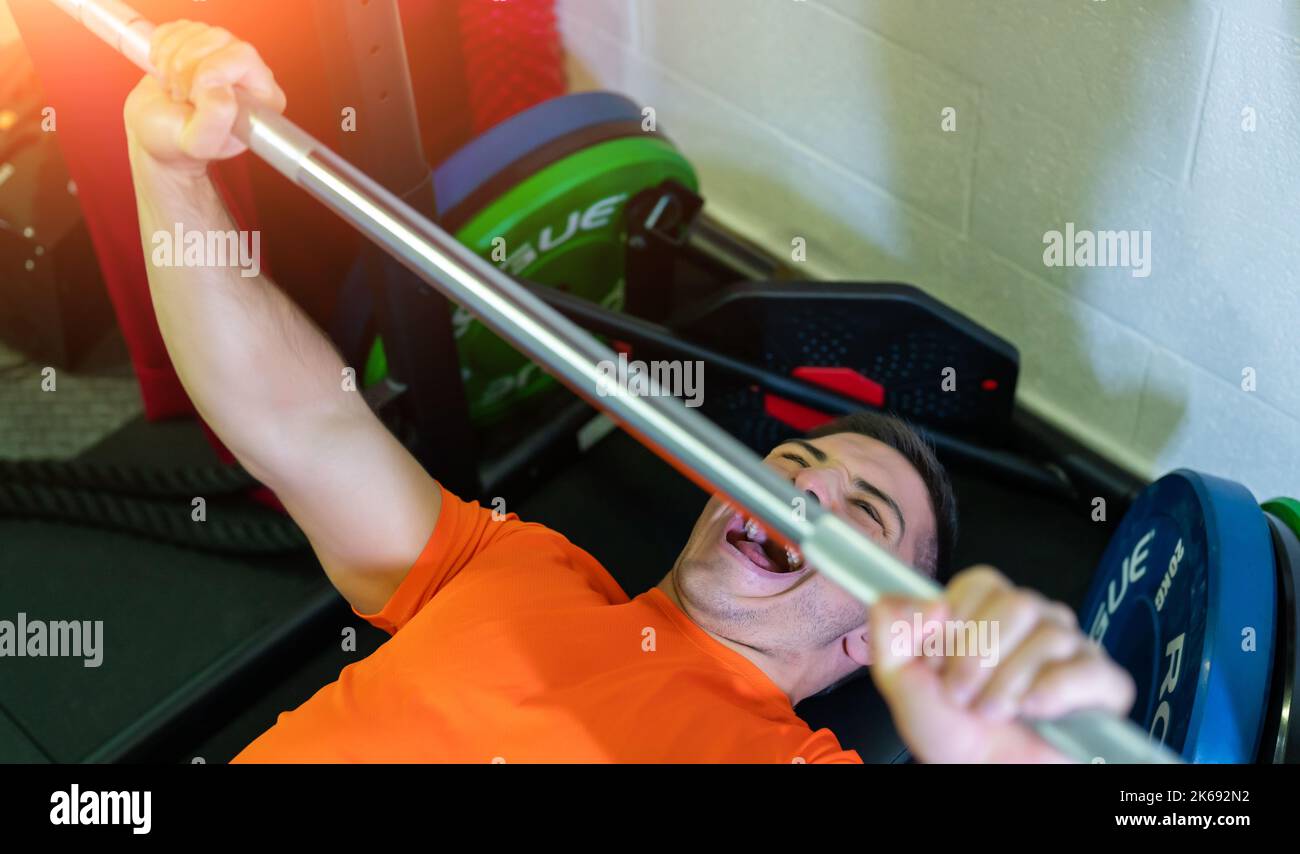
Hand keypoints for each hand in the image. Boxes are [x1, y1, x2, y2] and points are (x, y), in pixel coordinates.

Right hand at [123, 20, 285, 177]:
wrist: (154, 133)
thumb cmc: (178, 142)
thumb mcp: (197, 142)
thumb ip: (216, 119)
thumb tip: (221, 87)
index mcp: (263, 97)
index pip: (243, 57)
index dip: (210, 72)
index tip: (194, 98)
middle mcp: (249, 72)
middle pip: (219, 38)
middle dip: (186, 67)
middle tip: (181, 96)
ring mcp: (222, 54)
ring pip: (198, 30)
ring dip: (172, 60)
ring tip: (174, 88)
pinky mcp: (197, 44)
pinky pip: (178, 27)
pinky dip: (161, 48)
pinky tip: (165, 72)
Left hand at [869, 566, 1134, 762]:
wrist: (981, 776)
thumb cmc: (948, 728)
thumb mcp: (898, 676)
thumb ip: (891, 625)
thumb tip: (932, 602)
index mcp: (989, 610)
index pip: (981, 583)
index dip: (955, 624)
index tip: (937, 663)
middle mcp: (1034, 620)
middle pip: (1017, 603)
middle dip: (977, 657)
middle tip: (962, 695)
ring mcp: (1072, 649)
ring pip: (1050, 636)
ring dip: (1007, 684)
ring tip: (992, 712)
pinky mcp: (1103, 684)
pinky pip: (1089, 670)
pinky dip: (1053, 692)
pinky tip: (1033, 710)